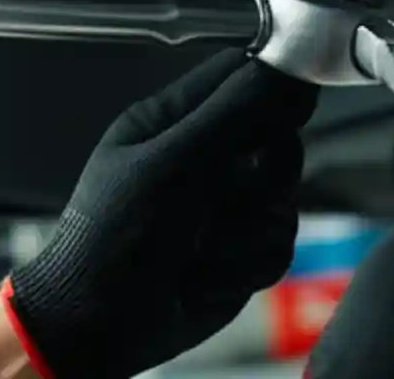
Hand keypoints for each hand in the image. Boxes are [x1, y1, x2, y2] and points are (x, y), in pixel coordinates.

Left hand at [3, 49, 318, 378]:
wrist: (101, 325)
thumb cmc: (112, 238)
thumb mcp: (171, 164)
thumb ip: (232, 114)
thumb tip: (286, 69)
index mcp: (172, 120)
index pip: (238, 75)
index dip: (273, 85)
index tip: (292, 104)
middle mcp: (204, 156)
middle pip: (277, 137)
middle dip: (261, 175)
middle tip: (221, 195)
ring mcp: (226, 205)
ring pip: (284, 197)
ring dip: (245, 229)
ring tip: (197, 247)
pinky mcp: (242, 251)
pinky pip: (279, 244)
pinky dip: (245, 264)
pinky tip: (206, 274)